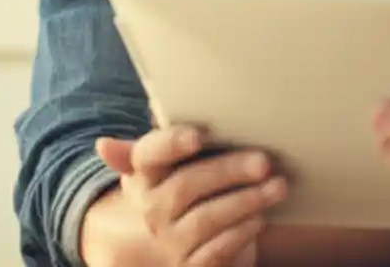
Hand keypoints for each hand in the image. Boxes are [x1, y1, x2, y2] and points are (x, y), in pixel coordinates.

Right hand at [90, 127, 287, 266]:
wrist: (183, 242)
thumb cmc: (190, 185)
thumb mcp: (174, 163)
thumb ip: (162, 140)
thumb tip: (111, 138)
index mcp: (144, 174)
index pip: (148, 155)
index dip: (170, 144)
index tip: (196, 136)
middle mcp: (152, 208)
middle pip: (186, 186)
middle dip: (228, 172)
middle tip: (264, 162)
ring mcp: (170, 240)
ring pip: (205, 220)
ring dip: (245, 202)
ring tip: (278, 187)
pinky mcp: (192, 265)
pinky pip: (217, 250)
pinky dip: (242, 233)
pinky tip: (261, 217)